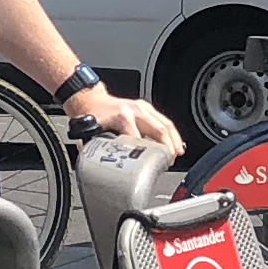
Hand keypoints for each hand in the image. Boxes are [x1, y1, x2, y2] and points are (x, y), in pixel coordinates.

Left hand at [65, 89, 180, 159]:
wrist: (91, 100)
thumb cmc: (92, 116)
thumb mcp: (93, 134)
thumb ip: (100, 150)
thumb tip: (104, 167)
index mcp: (123, 117)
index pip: (141, 139)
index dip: (147, 155)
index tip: (150, 168)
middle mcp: (135, 110)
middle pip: (159, 130)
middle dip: (167, 148)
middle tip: (168, 163)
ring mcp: (143, 107)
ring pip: (165, 124)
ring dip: (174, 140)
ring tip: (176, 155)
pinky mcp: (146, 108)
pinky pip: (164, 120)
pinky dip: (172, 133)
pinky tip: (175, 142)